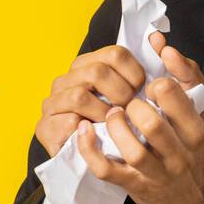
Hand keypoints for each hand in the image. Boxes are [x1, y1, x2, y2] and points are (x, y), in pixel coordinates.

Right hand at [34, 35, 164, 157]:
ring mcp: (53, 103)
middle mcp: (67, 80)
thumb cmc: (120, 127)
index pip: (115, 54)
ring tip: (113, 124)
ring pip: (80, 96)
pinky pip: (68, 123)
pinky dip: (88, 132)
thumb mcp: (139, 98)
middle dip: (120, 94)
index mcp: (88, 65)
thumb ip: (151, 68)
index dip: (135, 73)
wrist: (102, 165)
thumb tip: (157, 37)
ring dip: (104, 113)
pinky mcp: (45, 128)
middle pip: (97, 72)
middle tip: (128, 110)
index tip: (141, 92)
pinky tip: (97, 135)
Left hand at [76, 35, 203, 203]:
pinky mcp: (134, 185)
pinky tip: (85, 132)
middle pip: (152, 123)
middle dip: (134, 105)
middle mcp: (179, 154)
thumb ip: (188, 74)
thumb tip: (160, 43)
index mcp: (197, 130)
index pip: (175, 96)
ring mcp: (156, 172)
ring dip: (116, 126)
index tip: (152, 85)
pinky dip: (91, 150)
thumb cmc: (197, 149)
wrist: (195, 200)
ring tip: (113, 114)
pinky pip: (108, 170)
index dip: (157, 84)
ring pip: (132, 148)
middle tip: (130, 101)